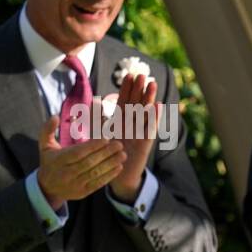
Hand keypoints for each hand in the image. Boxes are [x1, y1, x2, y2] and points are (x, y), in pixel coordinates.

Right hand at [36, 114, 126, 209]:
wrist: (48, 188)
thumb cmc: (50, 161)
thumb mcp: (44, 146)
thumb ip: (47, 130)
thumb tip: (55, 116)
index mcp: (58, 160)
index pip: (78, 153)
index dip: (92, 146)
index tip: (106, 138)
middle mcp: (66, 173)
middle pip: (89, 163)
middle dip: (106, 153)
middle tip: (119, 145)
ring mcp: (75, 184)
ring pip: (95, 173)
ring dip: (111, 164)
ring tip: (123, 155)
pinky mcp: (83, 192)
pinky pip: (98, 183)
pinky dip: (109, 175)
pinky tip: (119, 167)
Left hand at [106, 72, 159, 202]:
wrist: (120, 176)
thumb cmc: (110, 156)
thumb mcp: (102, 136)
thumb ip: (99, 120)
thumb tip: (94, 103)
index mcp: (120, 123)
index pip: (124, 102)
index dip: (126, 89)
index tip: (128, 75)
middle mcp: (132, 126)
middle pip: (136, 104)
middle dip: (138, 89)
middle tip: (141, 74)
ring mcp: (140, 133)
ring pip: (145, 112)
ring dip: (148, 98)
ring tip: (152, 84)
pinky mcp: (145, 143)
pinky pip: (150, 128)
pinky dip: (154, 117)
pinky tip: (157, 105)